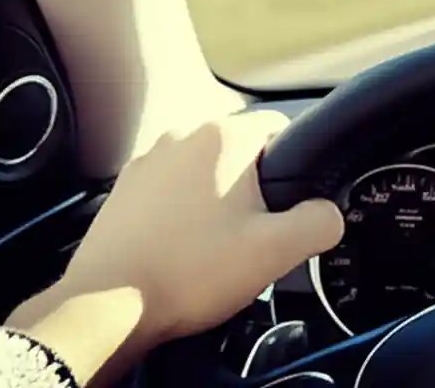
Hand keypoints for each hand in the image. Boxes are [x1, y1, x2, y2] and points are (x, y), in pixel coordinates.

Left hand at [9, 111, 343, 384]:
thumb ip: (319, 222)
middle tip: (254, 235)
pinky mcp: (123, 190)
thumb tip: (329, 213)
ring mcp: (146, 161)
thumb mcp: (276, 251)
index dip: (296, 166)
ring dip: (216, 202)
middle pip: (240, 153)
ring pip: (204, 174)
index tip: (290, 206)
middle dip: (253, 189)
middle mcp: (181, 135)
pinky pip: (170, 192)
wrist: (106, 307)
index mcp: (222, 136)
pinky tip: (182, 250)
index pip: (279, 128)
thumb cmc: (191, 271)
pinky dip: (182, 215)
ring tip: (214, 249)